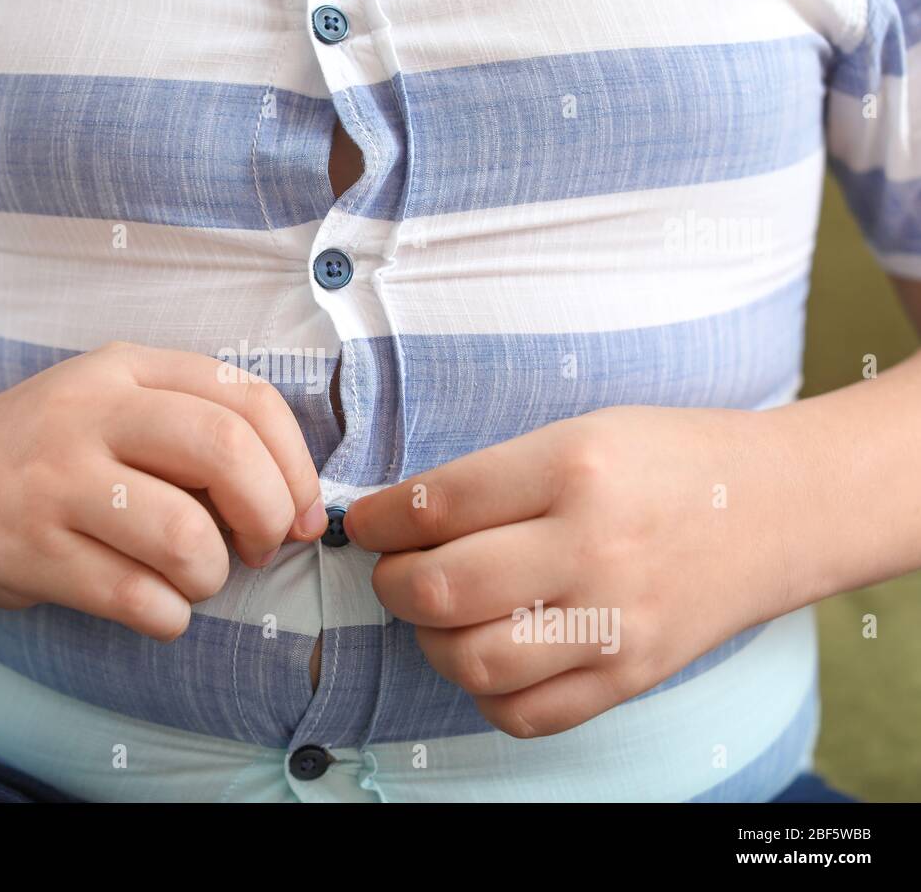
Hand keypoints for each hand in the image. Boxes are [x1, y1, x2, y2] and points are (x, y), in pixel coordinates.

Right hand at [0, 341, 326, 640]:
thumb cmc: (40, 455)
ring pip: (185, 537)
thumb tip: (297, 505)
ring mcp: (56, 480)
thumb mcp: (110, 405)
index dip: (297, 467)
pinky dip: (168, 617)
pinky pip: (138, 599)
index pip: (249, 400)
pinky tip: (152, 608)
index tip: (302, 516)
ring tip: (189, 579)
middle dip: (269, 516)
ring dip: (211, 577)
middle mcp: (92, 411)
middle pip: (227, 453)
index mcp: (126, 368)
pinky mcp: (29, 550)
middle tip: (258, 549)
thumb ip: (193, 429)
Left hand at [345, 405, 821, 737]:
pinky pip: (527, 713)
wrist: (780, 507)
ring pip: (474, 662)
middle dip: (391, 584)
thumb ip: (493, 477)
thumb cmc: (669, 460)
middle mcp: (593, 547)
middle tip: (394, 571)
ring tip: (439, 615)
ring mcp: (617, 622)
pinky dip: (485, 693)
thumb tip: (398, 520)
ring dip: (431, 642)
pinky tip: (489, 656)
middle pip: (444, 590)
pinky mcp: (633, 676)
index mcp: (574, 466)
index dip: (379, 519)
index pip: (438, 504)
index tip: (364, 524)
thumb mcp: (581, 431)